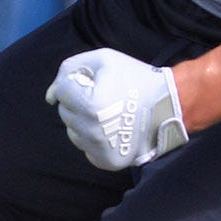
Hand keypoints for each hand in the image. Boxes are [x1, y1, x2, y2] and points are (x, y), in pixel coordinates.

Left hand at [46, 49, 188, 171]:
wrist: (169, 105)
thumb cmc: (135, 78)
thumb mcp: (104, 59)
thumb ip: (70, 68)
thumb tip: (50, 95)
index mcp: (89, 104)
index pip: (61, 92)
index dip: (76, 82)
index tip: (94, 82)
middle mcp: (90, 131)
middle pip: (65, 112)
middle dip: (78, 101)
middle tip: (104, 96)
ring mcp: (98, 149)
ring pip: (73, 131)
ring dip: (84, 120)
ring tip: (108, 112)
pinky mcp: (105, 161)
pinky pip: (85, 147)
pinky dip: (93, 138)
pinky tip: (111, 129)